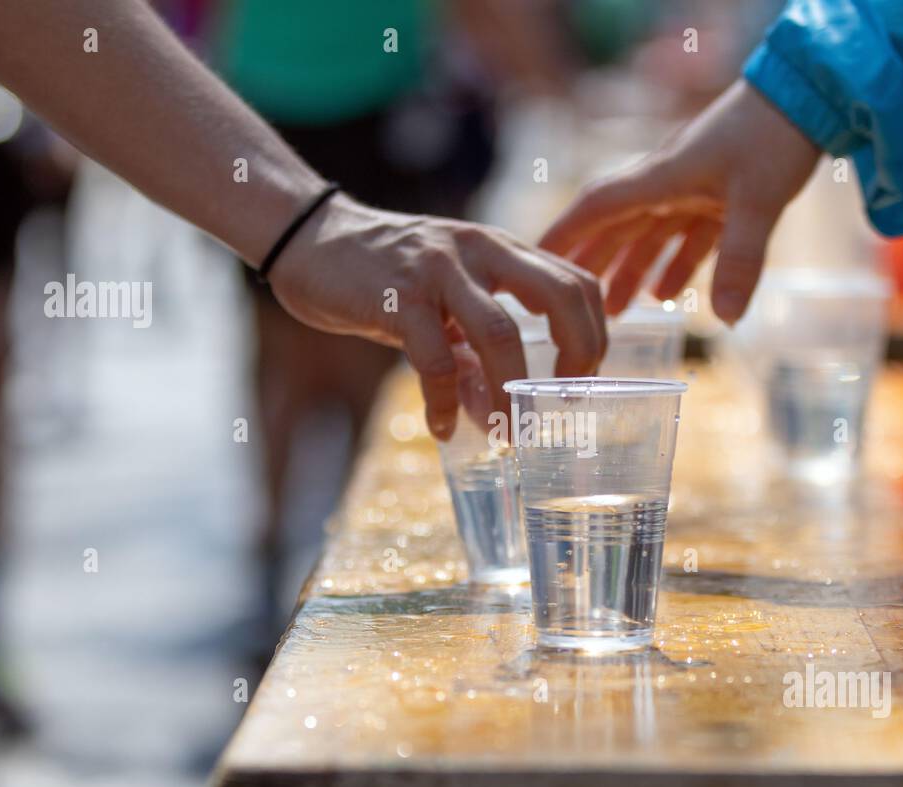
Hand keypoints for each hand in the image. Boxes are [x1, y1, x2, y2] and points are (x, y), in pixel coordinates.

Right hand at [268, 192, 605, 439]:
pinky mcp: (396, 298)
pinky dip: (444, 402)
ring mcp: (438, 271)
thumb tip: (499, 403)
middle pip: (558, 296)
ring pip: (500, 334)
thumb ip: (476, 337)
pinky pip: (435, 360)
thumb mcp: (446, 290)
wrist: (309, 237)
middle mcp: (478, 251)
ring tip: (505, 434)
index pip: (575, 281)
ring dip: (509, 393)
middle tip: (564, 402)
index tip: (582, 379)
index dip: (593, 333)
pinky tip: (441, 427)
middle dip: (577, 354)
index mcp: (500, 247)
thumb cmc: (383, 271)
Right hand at [540, 80, 820, 320]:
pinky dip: (676, 264)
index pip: (597, 207)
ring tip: (616, 313)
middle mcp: (669, 183)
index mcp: (661, 178)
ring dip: (632, 271)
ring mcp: (694, 188)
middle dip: (593, 264)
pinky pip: (688, 237)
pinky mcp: (722, 195)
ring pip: (651, 236)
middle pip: (618, 227)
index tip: (534, 258)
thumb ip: (740, 260)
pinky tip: (667, 294)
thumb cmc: (775, 135)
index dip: (564, 233)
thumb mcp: (758, 201)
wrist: (810, 94)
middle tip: (568, 302)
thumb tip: (726, 319)